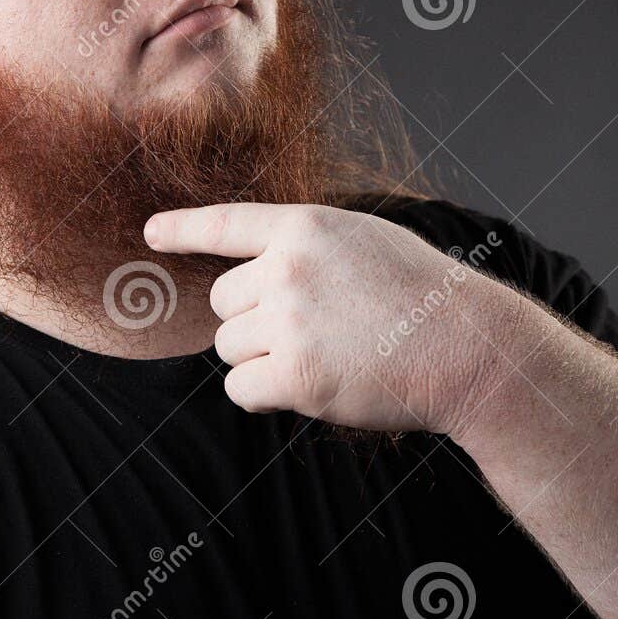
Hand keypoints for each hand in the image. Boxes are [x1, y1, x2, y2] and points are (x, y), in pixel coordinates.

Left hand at [143, 202, 527, 433]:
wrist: (467, 347)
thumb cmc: (423, 296)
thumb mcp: (365, 241)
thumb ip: (310, 247)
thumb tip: (257, 270)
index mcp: (306, 226)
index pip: (226, 223)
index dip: (182, 229)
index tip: (151, 233)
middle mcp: (288, 268)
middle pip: (222, 301)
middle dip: (252, 320)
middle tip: (309, 331)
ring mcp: (289, 321)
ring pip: (229, 346)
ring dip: (261, 358)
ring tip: (323, 356)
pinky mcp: (295, 375)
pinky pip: (240, 388)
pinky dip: (263, 395)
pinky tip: (308, 387)